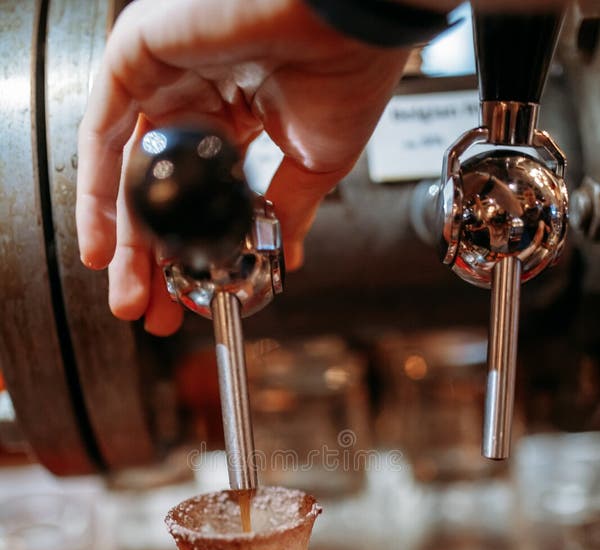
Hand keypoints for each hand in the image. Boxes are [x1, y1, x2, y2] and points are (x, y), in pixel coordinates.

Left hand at [75, 0, 410, 333]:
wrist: (356, 14)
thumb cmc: (349, 66)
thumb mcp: (317, 164)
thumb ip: (286, 212)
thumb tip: (281, 256)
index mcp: (236, 116)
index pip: (199, 197)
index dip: (193, 253)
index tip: (192, 297)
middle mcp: (196, 97)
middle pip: (158, 192)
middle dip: (153, 261)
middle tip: (153, 311)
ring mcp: (166, 75)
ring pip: (128, 170)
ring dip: (124, 240)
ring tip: (131, 295)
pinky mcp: (141, 53)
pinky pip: (103, 130)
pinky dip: (98, 190)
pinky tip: (104, 241)